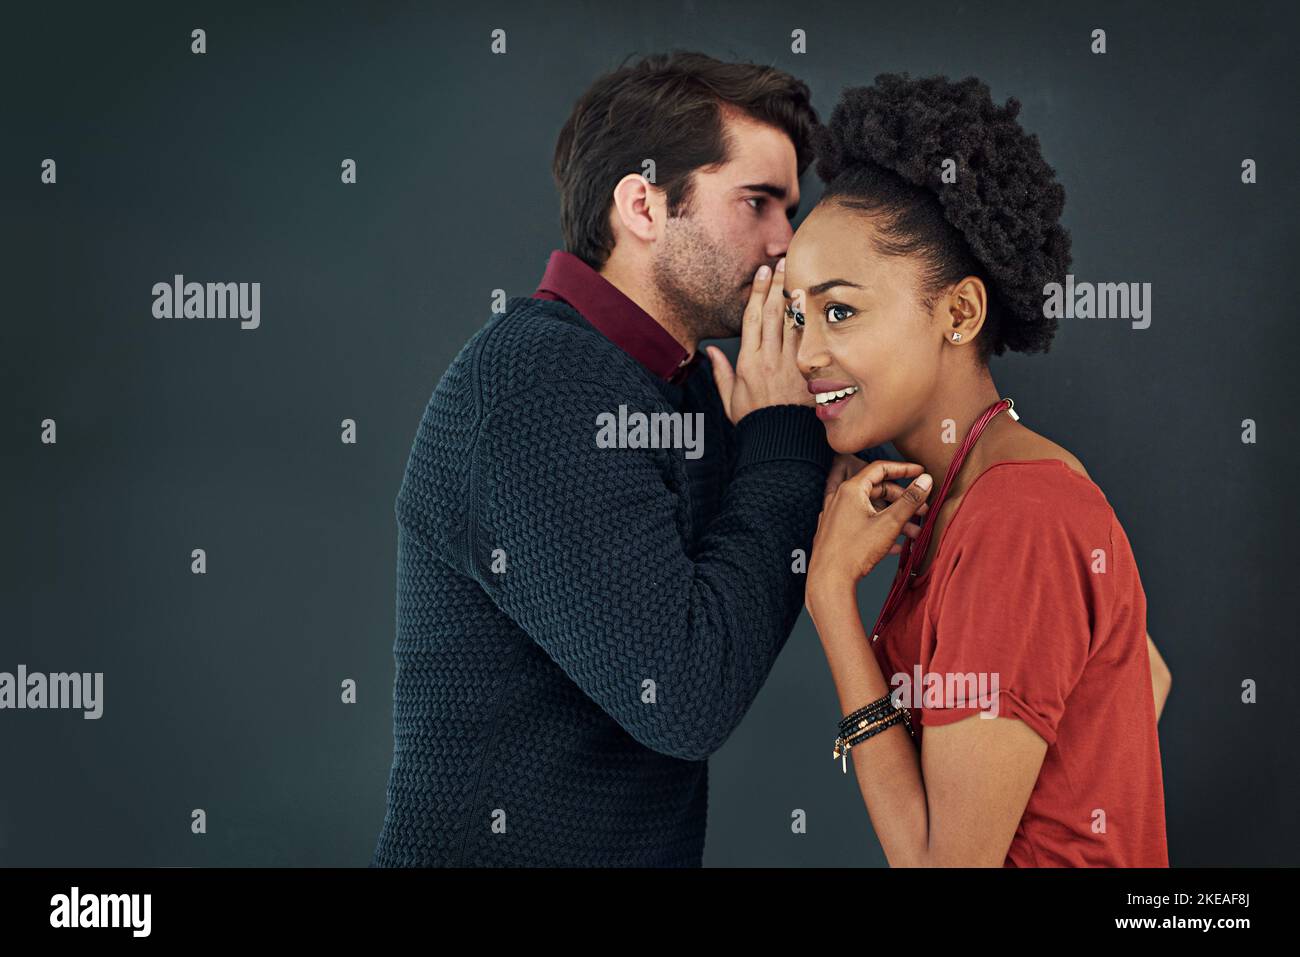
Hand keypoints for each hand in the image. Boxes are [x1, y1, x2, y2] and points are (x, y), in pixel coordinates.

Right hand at [706, 258, 811, 424]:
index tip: (762, 273)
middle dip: (777, 285)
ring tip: (798, 275)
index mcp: (748, 363)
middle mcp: (769, 359)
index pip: (752, 319)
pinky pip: (810, 341)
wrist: (781, 442)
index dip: (757, 292)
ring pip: (793, 323)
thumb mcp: (730, 399)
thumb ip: (721, 373)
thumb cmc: (755, 422)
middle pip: (773, 314)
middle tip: (783, 262)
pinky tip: (813, 305)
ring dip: (795, 297)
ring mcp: (790, 365)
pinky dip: (811, 321)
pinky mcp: (807, 372)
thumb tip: (711, 352)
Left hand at [807, 457, 932, 607]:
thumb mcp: (890, 523)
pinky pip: (861, 523)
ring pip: (870, 509)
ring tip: (914, 534)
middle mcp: (839, 498)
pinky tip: (896, 545)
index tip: (920, 472)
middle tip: (922, 511)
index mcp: (850, 490)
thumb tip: (926, 481)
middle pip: (877, 490)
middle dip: (902, 500)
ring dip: (894, 518)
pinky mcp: (834, 532)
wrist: (829, 581)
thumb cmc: (855, 552)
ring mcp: (835, 515)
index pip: (879, 468)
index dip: (903, 468)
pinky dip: (879, 528)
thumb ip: (910, 500)